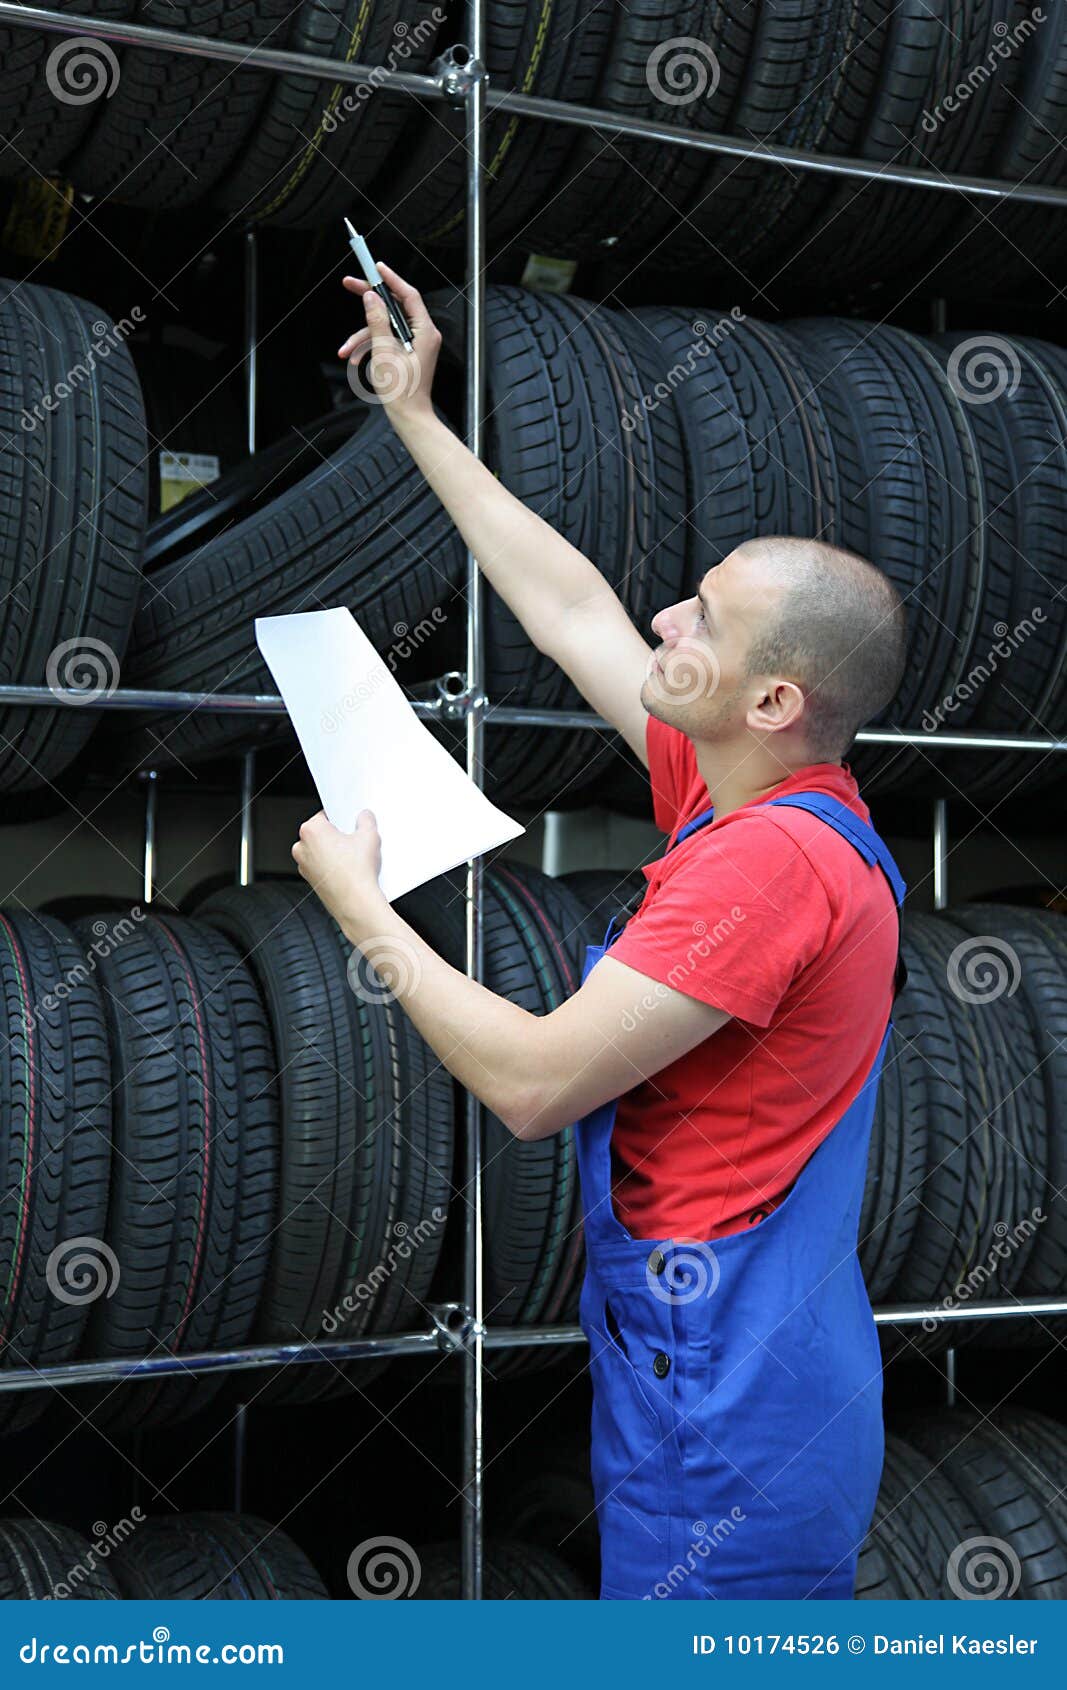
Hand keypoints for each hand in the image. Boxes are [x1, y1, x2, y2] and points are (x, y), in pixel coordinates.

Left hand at [291, 808, 385, 932]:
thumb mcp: (369, 836)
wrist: (356, 904)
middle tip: (355, 841)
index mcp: (311, 830)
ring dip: (334, 851)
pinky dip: (332, 866)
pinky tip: (350, 870)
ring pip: (320, 850)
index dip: (341, 818)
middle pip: (322, 833)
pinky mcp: (310, 880)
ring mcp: (303, 865)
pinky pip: (321, 866)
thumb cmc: (356, 873)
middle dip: (337, 835)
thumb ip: (366, 820)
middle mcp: (301, 847)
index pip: (325, 815)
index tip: (350, 822)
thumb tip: (364, 817)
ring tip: (355, 858)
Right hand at [338, 261, 440, 418]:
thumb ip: (377, 321)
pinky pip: (386, 340)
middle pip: (393, 307)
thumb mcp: (383, 351)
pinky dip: (369, 347)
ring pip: (385, 326)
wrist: (409, 418)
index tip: (376, 266)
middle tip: (349, 285)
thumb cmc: (402, 391)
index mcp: (424, 331)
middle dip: (369, 302)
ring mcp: (415, 343)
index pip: (408, 294)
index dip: (391, 278)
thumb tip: (370, 298)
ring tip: (345, 350)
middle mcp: (422, 334)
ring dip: (362, 337)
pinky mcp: (407, 353)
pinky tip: (354, 358)